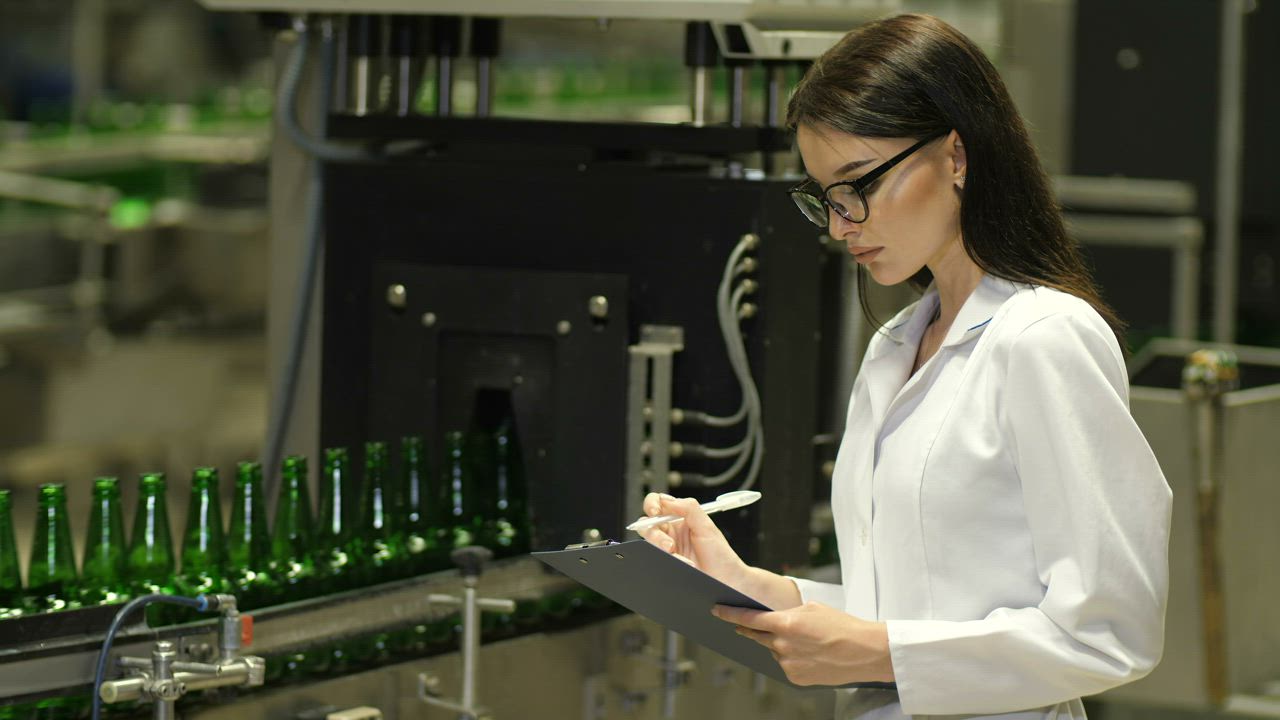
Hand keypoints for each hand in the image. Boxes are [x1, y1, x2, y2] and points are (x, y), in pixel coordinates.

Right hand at [638, 492, 748, 589]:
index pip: (658, 503)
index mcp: (680, 518)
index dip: (652, 504)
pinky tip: (683, 564)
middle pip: (647, 524)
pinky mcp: (666, 563)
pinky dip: (669, 560)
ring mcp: (667, 548)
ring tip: (677, 555)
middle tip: (668, 544)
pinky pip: (655, 558)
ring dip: (661, 547)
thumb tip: (667, 500)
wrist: (726, 580)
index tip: (655, 511)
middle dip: (654, 533)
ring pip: (649, 542)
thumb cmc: (721, 556)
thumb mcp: (707, 526)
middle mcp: (671, 532)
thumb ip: (689, 508)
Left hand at [713, 602, 894, 685]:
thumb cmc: (842, 626)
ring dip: (780, 644)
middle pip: (758, 635)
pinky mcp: (795, 678)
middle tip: (749, 625)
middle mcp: (782, 645)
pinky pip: (785, 664)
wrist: (864, 651)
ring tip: (807, 641)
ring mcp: (788, 664)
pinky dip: (791, 658)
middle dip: (753, 630)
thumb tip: (774, 618)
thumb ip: (787, 613)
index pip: (748, 619)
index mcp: (785, 624)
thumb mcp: (812, 609)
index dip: (730, 614)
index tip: (717, 610)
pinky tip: (810, 654)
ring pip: (774, 650)